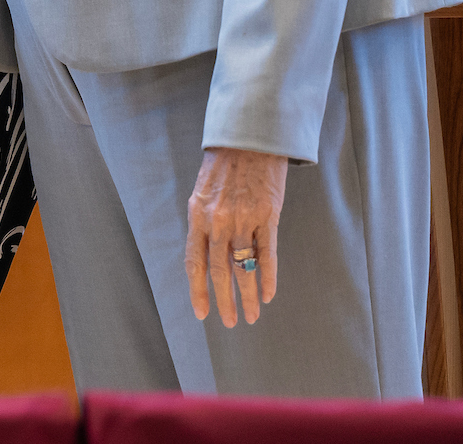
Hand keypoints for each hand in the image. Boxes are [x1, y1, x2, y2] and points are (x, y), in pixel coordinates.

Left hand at [185, 146, 286, 326]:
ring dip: (247, 296)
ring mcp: (244, 219)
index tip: (201, 312)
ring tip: (251, 317)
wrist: (248, 140)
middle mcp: (218, 221)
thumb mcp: (202, 193)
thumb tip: (204, 253)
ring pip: (244, 267)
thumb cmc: (222, 167)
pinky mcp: (268, 216)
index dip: (197, 289)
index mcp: (197, 216)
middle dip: (223, 301)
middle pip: (219, 270)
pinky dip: (268, 277)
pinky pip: (268, 253)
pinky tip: (267, 295)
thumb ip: (202, 222)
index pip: (195, 261)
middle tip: (229, 323)